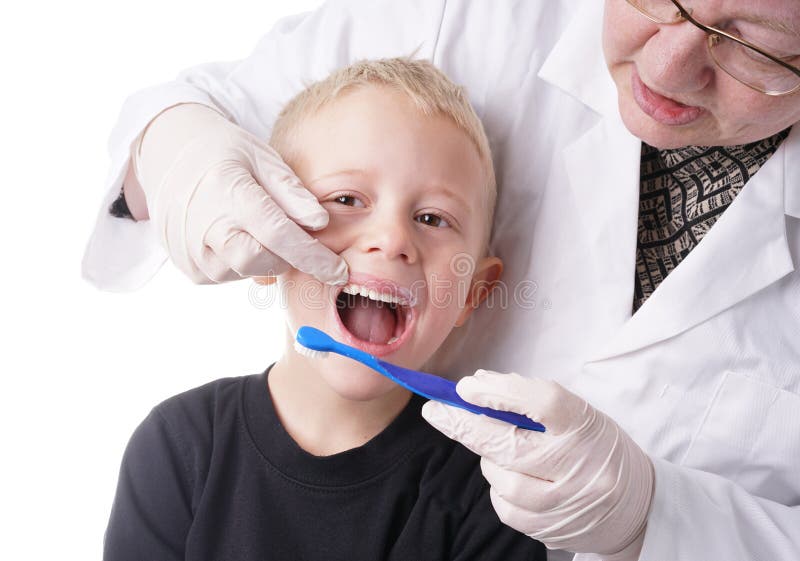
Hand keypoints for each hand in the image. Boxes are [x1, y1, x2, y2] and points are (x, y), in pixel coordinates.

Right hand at [131, 103, 348, 283]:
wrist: (170, 156)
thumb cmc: (226, 154)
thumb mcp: (263, 158)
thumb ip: (292, 192)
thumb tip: (321, 222)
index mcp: (227, 191)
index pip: (278, 234)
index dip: (312, 256)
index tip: (339, 270)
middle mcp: (204, 225)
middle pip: (262, 262)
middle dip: (289, 258)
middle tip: (298, 242)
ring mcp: (191, 250)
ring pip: (247, 272)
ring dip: (266, 259)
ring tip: (260, 228)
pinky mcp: (189, 267)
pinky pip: (230, 275)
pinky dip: (245, 262)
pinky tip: (240, 236)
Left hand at [421, 371, 653, 558]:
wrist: (637, 507)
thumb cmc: (596, 449)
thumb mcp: (577, 415)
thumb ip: (529, 399)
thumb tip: (477, 387)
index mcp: (584, 426)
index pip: (540, 402)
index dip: (500, 392)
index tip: (467, 387)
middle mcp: (575, 465)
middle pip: (507, 444)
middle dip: (463, 425)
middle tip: (435, 410)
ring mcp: (562, 503)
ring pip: (499, 477)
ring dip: (490, 460)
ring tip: (507, 452)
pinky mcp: (549, 529)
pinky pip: (503, 506)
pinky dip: (500, 489)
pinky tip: (515, 480)